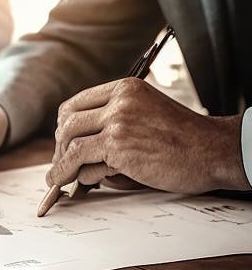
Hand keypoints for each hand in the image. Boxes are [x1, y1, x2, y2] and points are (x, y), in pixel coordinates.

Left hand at [48, 78, 249, 192]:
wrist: (212, 151)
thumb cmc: (183, 138)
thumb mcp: (147, 113)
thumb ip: (117, 119)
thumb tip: (79, 140)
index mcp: (125, 88)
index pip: (76, 104)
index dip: (64, 127)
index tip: (62, 144)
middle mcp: (119, 101)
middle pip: (68, 122)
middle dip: (59, 146)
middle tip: (59, 163)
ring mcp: (118, 122)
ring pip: (70, 142)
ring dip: (60, 163)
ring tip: (57, 177)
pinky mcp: (118, 146)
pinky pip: (79, 159)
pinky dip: (68, 172)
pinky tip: (68, 181)